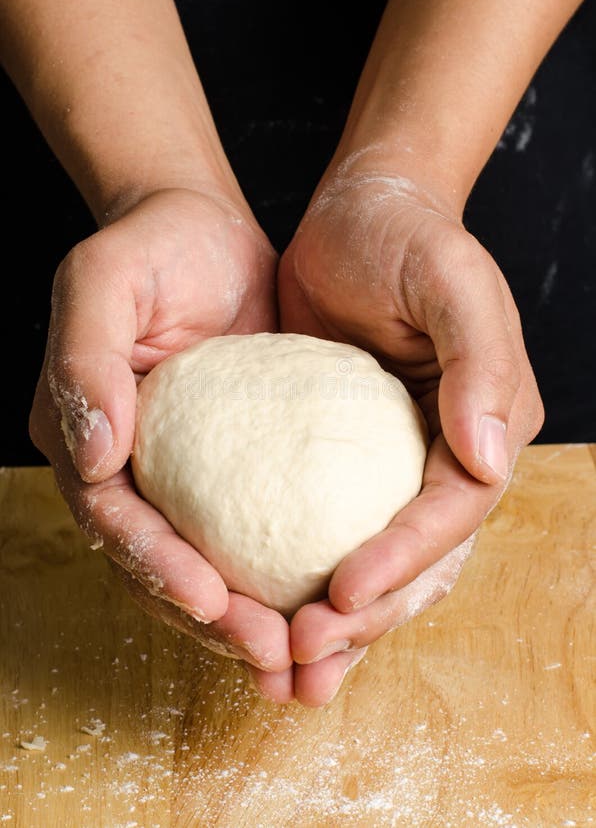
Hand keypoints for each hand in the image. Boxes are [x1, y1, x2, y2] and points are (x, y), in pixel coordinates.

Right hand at [30, 187, 292, 685]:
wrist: (201, 230)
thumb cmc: (149, 247)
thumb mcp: (102, 281)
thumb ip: (85, 360)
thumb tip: (96, 451)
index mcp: (87, 439)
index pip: (113, 522)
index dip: (155, 567)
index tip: (211, 599)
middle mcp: (129, 470)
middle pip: (158, 567)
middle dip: (211, 620)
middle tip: (273, 657)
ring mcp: (183, 475)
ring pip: (207, 565)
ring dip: (249, 619)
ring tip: (304, 660)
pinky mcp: (235, 468)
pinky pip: (255, 531)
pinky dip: (283, 574)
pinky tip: (327, 602)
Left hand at [276, 150, 543, 705]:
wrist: (361, 210)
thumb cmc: (406, 235)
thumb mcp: (450, 280)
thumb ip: (480, 362)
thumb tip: (488, 456)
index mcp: (487, 423)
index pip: (453, 511)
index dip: (403, 559)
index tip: (340, 596)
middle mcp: (451, 454)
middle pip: (422, 559)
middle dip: (369, 616)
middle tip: (304, 658)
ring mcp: (400, 462)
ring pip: (382, 563)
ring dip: (343, 624)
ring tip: (289, 670)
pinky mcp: (347, 459)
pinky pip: (334, 530)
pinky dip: (310, 578)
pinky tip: (274, 615)